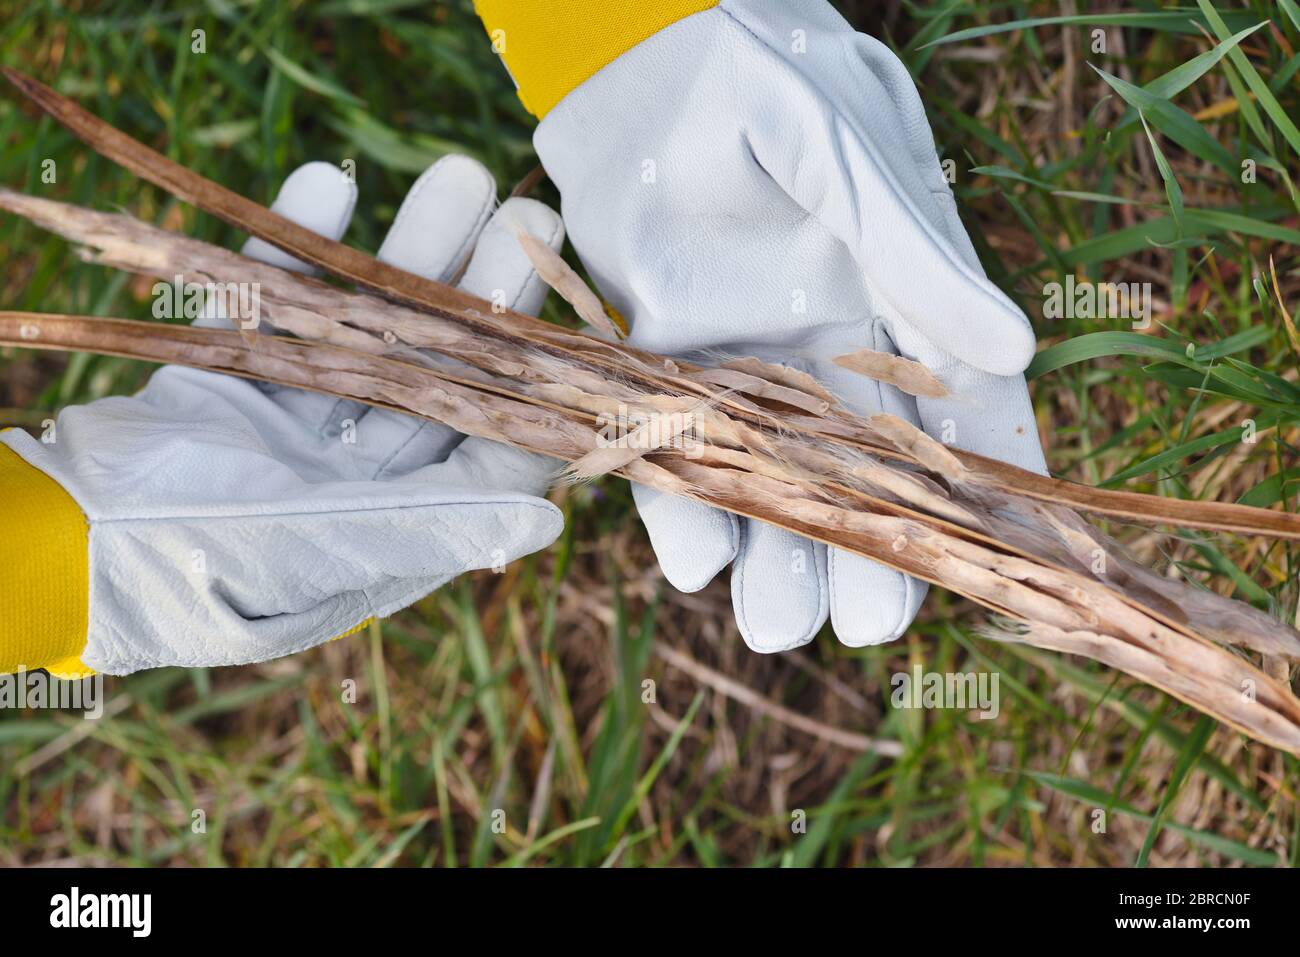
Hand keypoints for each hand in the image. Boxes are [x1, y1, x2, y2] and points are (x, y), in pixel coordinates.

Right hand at [4, 156, 563, 673]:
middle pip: (437, 375)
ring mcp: (290, 422)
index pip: (484, 450)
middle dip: (481, 297)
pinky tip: (332, 183)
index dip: (530, 383)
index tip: (568, 317)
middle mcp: (353, 474)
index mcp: (391, 524)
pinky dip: (296, 247)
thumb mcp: (327, 556)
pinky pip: (270, 302)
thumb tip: (548, 525)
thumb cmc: (200, 576)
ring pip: (367, 327)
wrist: (61, 552)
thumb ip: (434, 531)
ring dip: (407, 254)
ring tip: (457, 180)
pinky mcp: (226, 379)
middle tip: (530, 221)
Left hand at [531, 0, 1045, 650]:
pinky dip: (682, 510)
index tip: (986, 568)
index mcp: (896, 314)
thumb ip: (915, 258)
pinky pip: (679, 459)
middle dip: (868, 559)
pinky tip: (695, 562)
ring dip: (776, 561)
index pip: (962, 421)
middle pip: (865, 484)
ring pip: (774, 491)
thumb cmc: (762, 84)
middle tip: (861, 625)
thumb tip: (1011, 351)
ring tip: (775, 624)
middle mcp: (826, 361)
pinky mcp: (664, 372)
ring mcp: (743, 372)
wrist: (642, 65)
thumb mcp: (849, 163)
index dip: (980, 499)